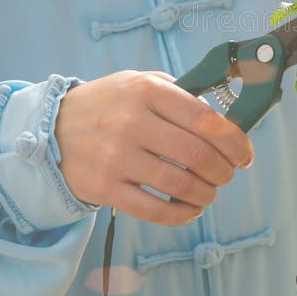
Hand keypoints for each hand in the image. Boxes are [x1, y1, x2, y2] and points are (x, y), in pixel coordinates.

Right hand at [55, 70, 253, 225]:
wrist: (52, 128)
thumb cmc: (110, 104)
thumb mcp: (140, 82)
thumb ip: (181, 93)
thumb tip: (228, 117)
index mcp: (146, 91)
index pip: (205, 119)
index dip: (234, 141)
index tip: (244, 154)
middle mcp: (131, 122)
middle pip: (198, 155)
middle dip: (224, 170)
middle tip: (228, 174)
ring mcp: (116, 157)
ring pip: (180, 184)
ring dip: (206, 193)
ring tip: (210, 191)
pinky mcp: (105, 188)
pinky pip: (154, 209)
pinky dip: (182, 213)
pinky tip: (191, 208)